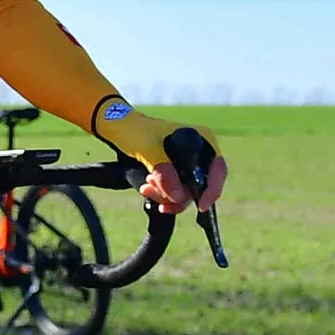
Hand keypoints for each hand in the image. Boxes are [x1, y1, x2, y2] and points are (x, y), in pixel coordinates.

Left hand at [95, 109, 222, 214]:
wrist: (117, 128)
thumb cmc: (134, 131)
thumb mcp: (148, 150)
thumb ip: (164, 171)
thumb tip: (179, 196)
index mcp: (202, 139)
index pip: (218, 169)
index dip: (212, 189)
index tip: (200, 205)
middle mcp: (198, 152)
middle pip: (201, 185)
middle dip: (177, 193)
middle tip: (152, 188)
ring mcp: (187, 164)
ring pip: (185, 192)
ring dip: (165, 195)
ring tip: (146, 186)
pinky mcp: (175, 173)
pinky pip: (175, 192)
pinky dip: (162, 194)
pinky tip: (147, 188)